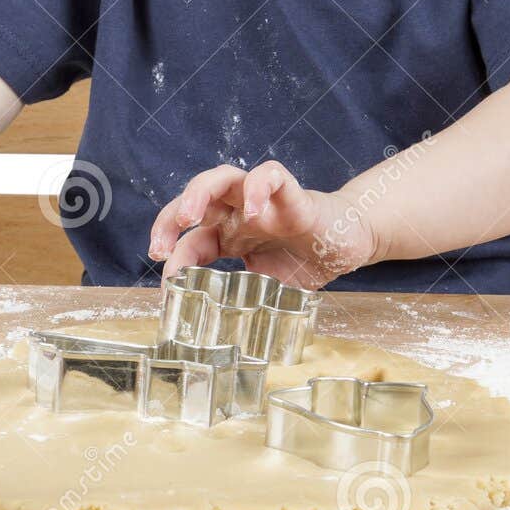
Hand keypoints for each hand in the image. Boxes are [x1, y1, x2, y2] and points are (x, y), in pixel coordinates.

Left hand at [147, 161, 380, 290]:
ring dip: (198, 192)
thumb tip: (215, 334)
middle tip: (159, 246)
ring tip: (188, 216)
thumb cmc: (307, 262)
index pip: (192, 240)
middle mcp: (240, 213)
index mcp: (230, 235)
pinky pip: (271, 175)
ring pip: (223, 177)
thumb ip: (243, 301)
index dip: (175, 258)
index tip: (168, 285)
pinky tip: (256, 213)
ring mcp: (264, 201)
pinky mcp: (293, 194)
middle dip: (169, 217)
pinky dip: (259, 187)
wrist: (350, 245)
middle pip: (196, 199)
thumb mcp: (267, 290)